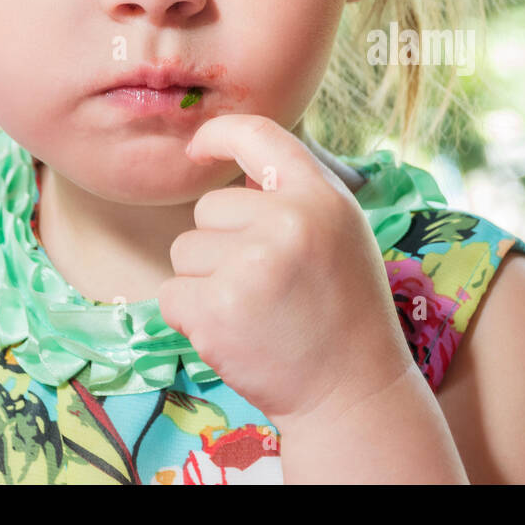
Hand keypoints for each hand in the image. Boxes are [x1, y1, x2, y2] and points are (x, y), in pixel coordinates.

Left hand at [157, 114, 415, 428]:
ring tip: (255, 310)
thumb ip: (294, 193)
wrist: (353, 389)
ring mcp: (250, 266)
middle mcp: (287, 221)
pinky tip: (234, 332)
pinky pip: (171, 293)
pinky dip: (191, 316)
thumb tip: (236, 164)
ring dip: (206, 281)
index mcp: (321, 196)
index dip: (217, 136)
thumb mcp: (340, 231)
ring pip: (185, 251)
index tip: (198, 150)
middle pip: (208, 208)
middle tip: (266, 284)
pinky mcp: (217, 310)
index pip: (256, 134)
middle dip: (222, 244)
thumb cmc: (344, 308)